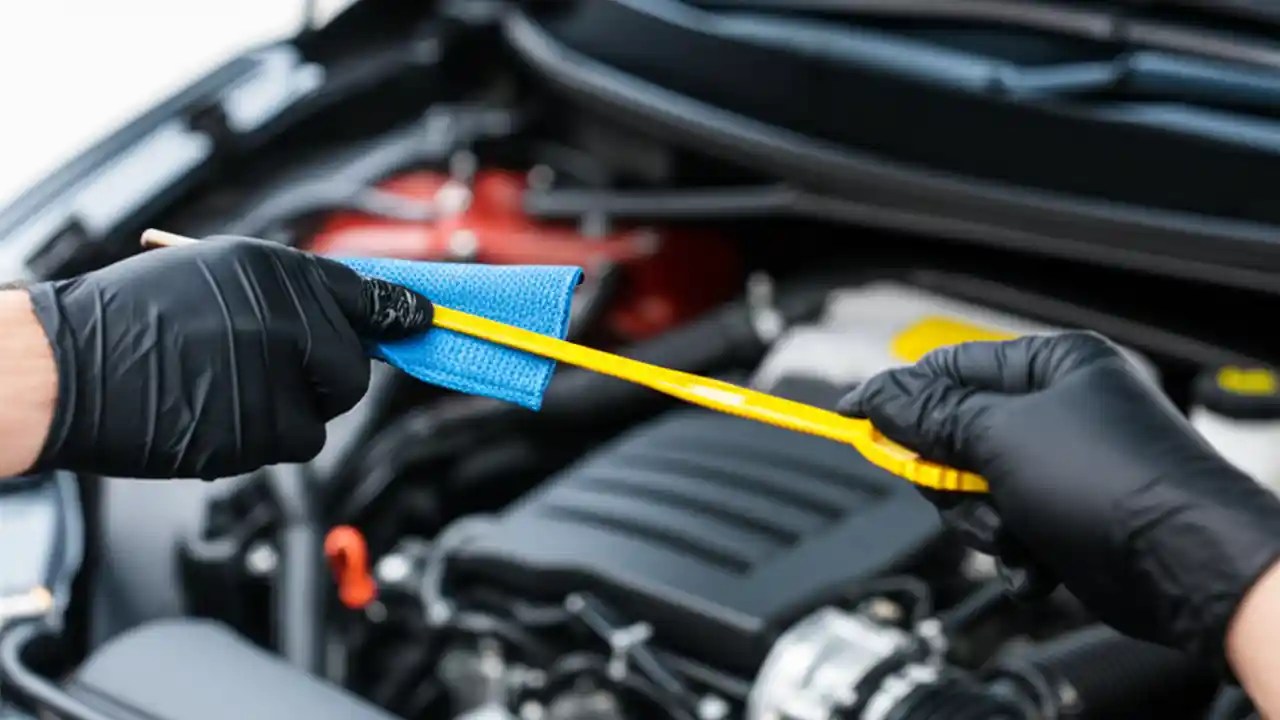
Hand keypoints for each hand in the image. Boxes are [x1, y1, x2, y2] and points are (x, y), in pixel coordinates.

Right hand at [26, 236, 431, 478]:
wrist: (70, 366)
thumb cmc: (130, 316)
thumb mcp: (215, 274)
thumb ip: (289, 295)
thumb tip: (345, 318)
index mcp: (278, 274)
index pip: (366, 297)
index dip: (397, 316)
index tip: (420, 323)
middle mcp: (290, 321)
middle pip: (351, 370)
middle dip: (324, 380)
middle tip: (273, 375)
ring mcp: (277, 379)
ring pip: (320, 415)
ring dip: (289, 412)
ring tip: (224, 390)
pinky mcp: (260, 433)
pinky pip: (288, 444)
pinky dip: (261, 438)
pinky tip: (214, 416)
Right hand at [839, 332, 1279, 659]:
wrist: (1190, 571)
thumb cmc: (1116, 485)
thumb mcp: (1000, 438)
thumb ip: (928, 416)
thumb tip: (873, 395)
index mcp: (1050, 366)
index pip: (948, 367)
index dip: (898, 397)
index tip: (852, 420)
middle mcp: (1058, 411)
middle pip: (953, 438)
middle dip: (953, 480)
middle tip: (968, 491)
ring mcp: (1064, 467)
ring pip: (974, 493)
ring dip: (985, 523)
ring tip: (1019, 533)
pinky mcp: (1070, 519)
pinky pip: (1008, 530)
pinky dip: (1016, 552)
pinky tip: (1041, 559)